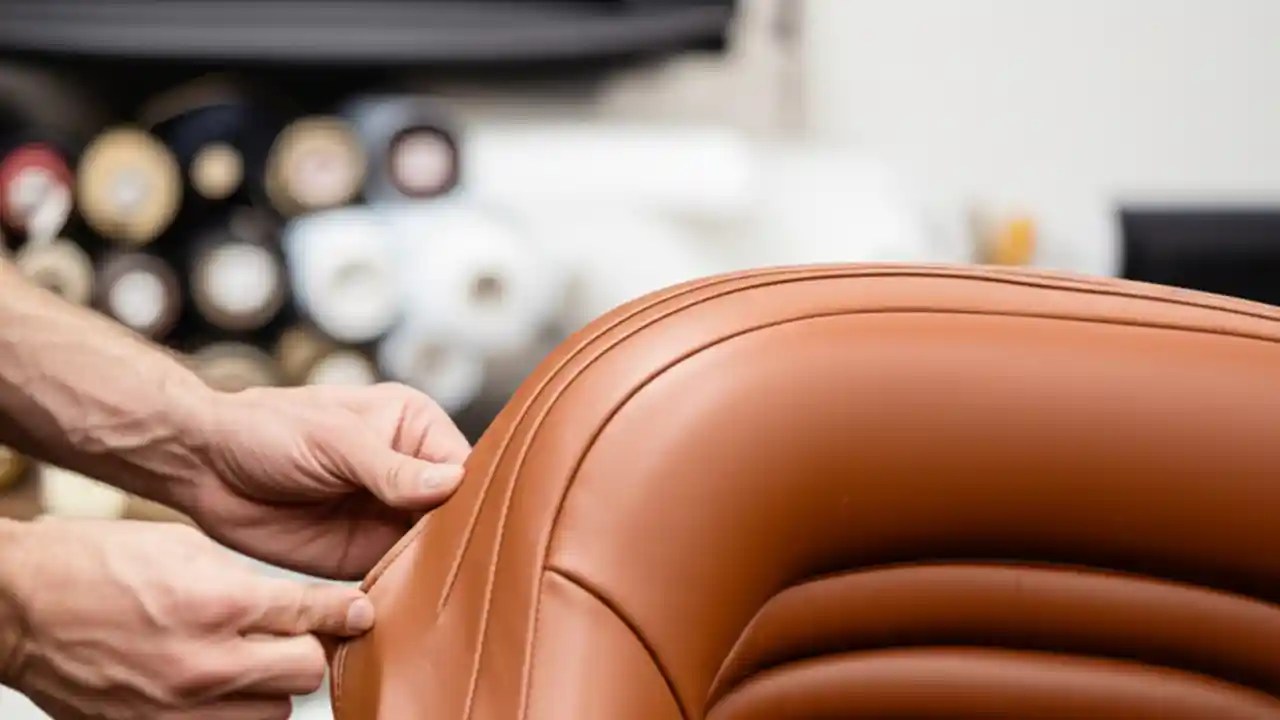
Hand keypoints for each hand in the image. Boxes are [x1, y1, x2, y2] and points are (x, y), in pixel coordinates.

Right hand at [0, 518, 372, 719]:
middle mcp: (203, 663)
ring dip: (271, 689)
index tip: (359, 611)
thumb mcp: (185, 547)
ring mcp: (177, 709)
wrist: (18, 606)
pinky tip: (218, 687)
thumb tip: (306, 607)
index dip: (344, 612)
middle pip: (305, 672)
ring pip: (274, 715)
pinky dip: (234, 714)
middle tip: (290, 634)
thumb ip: (251, 581)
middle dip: (306, 650)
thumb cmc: (97, 564)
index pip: (313, 615)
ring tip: (246, 661)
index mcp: (216, 602)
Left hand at [180, 383, 470, 579]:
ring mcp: (389, 516)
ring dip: (436, 571)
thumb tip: (452, 483)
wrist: (203, 466)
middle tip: (474, 573)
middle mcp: (410, 473)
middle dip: (461, 540)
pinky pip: (397, 577)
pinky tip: (412, 608)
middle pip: (456, 513)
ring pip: (431, 549)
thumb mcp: (333, 440)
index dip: (475, 498)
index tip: (483, 528)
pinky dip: (404, 594)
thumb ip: (390, 467)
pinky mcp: (362, 554)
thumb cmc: (266, 429)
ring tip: (449, 595)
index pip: (465, 467)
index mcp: (413, 427)